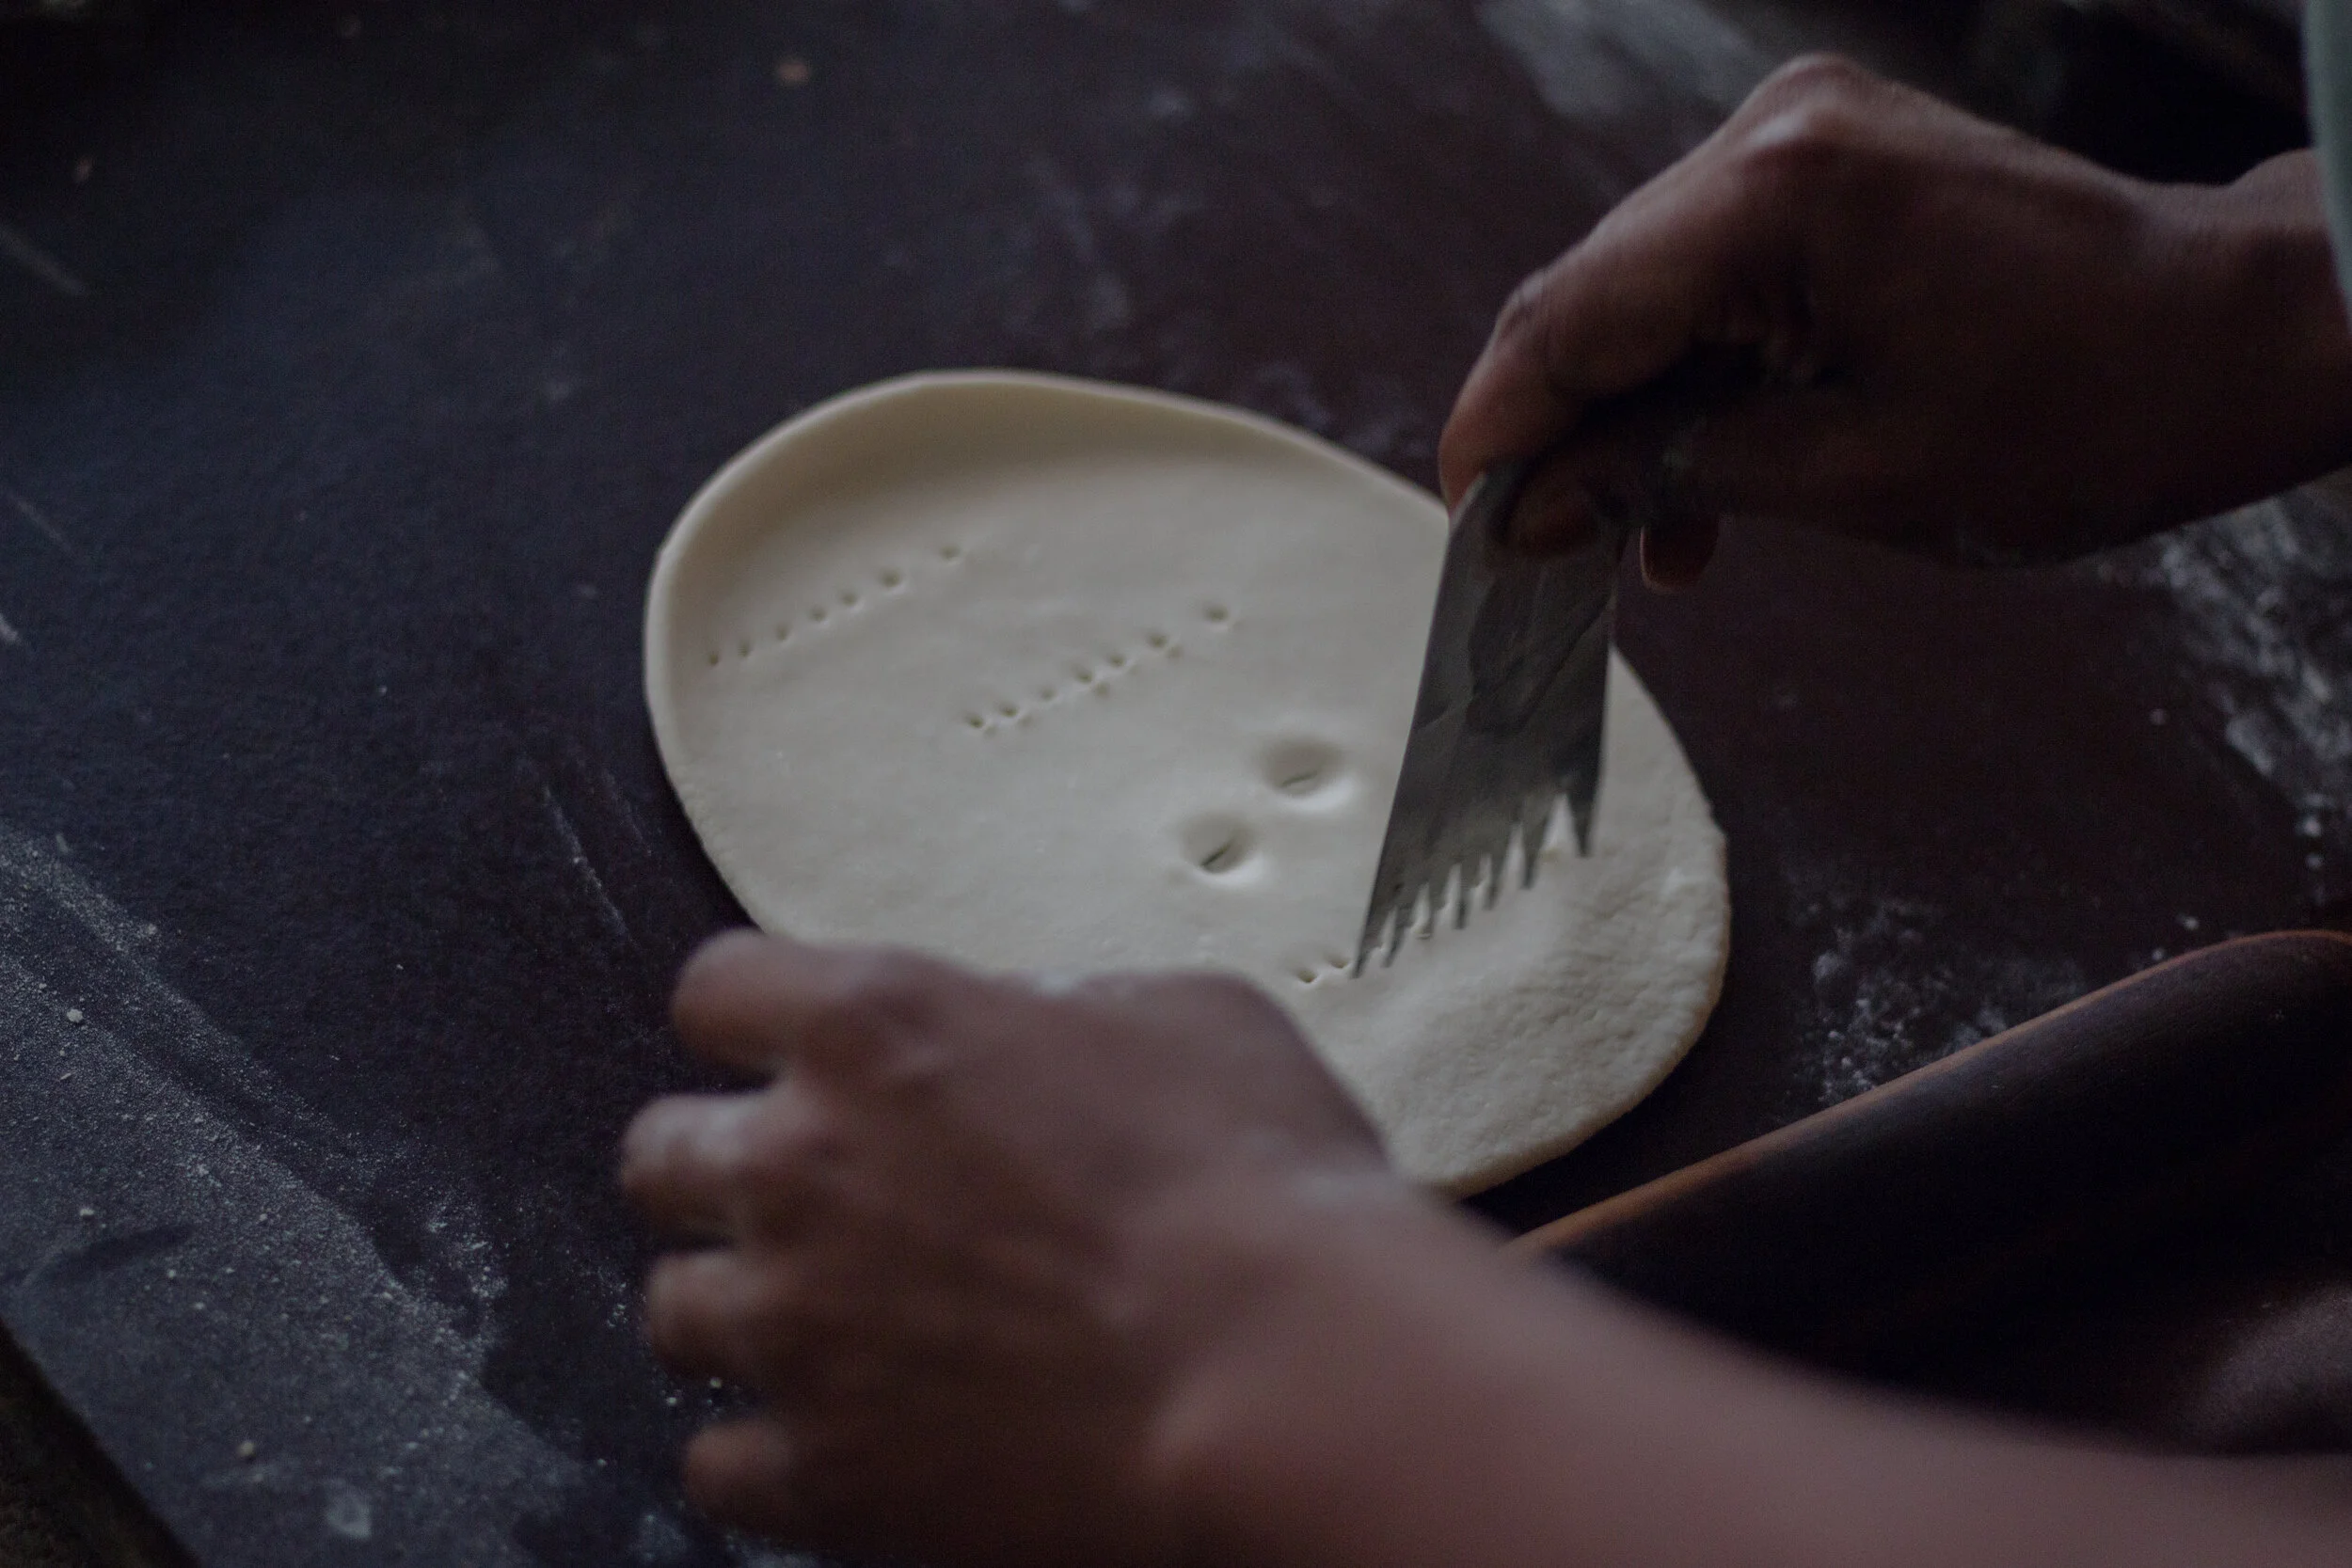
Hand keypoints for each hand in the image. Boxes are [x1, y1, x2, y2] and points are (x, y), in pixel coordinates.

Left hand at [619, 932, 1406, 1566]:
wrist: (1288, 1381)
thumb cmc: (1259, 1192)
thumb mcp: (1184, 1018)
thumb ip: (1060, 1007)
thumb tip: (1032, 1026)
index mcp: (878, 1028)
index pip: (717, 990)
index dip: (755, 1020)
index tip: (785, 1049)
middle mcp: (801, 1166)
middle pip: (659, 1152)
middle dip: (723, 1167)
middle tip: (811, 1195)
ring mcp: (795, 1328)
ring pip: (671, 1311)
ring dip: (742, 1311)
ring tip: (832, 1327)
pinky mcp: (820, 1474)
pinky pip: (716, 1467)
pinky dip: (772, 1455)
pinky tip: (851, 1436)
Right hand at [1441, 56, 2351, 584]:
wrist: (2241, 336)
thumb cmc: (2083, 416)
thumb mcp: (1854, 476)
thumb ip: (1667, 477)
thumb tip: (1531, 509)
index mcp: (1778, 197)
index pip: (1569, 317)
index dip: (1497, 430)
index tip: (1463, 529)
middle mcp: (1775, 135)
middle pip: (1592, 293)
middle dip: (1555, 429)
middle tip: (1530, 555)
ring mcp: (1807, 138)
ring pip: (1645, 289)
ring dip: (1628, 416)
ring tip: (1634, 546)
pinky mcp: (1835, 163)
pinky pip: (1713, 274)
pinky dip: (1693, 375)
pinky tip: (1696, 484)